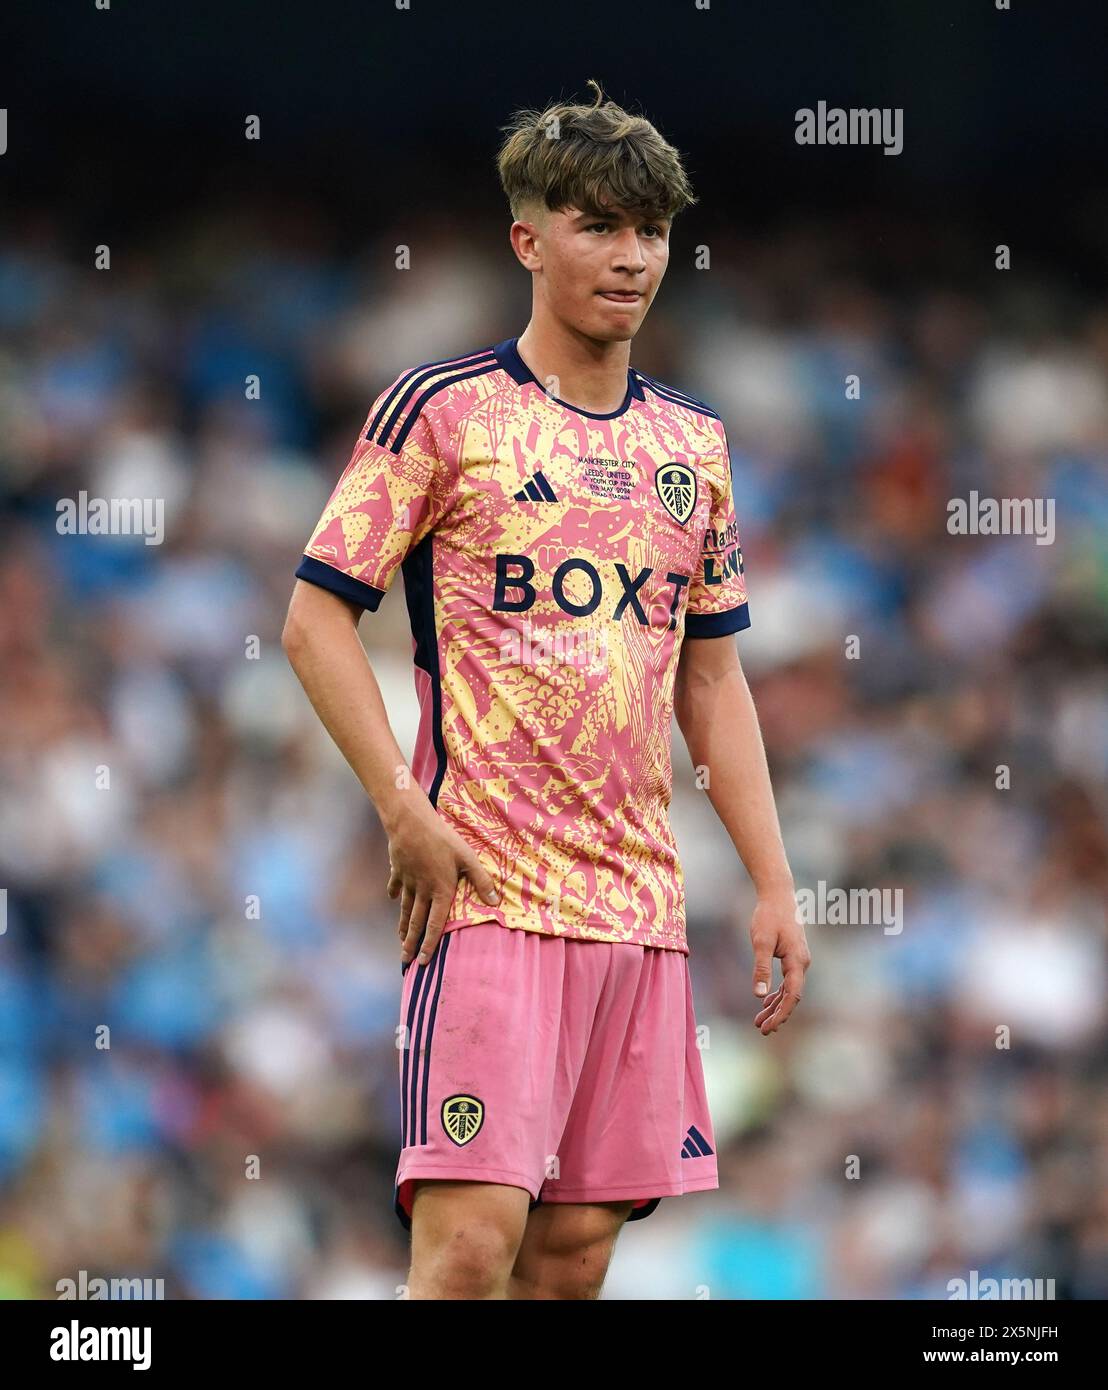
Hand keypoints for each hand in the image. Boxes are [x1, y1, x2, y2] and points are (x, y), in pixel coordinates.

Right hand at [386, 803, 498, 965]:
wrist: (410, 823)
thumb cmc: (443, 839)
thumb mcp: (467, 857)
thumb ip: (481, 880)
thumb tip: (495, 902)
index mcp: (441, 891)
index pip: (436, 924)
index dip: (430, 944)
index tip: (424, 960)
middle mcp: (423, 891)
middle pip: (416, 922)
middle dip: (411, 942)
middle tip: (406, 959)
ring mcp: (408, 881)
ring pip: (405, 908)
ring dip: (403, 925)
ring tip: (400, 940)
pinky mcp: (398, 870)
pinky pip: (396, 886)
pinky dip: (394, 894)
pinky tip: (393, 899)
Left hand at [750, 887, 810, 1034]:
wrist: (778, 895)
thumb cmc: (768, 916)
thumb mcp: (761, 942)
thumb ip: (761, 968)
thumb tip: (760, 995)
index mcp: (797, 962)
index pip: (792, 996)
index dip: (781, 1014)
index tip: (768, 1028)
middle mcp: (802, 963)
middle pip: (792, 997)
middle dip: (777, 1015)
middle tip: (761, 1030)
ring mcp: (799, 960)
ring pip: (789, 990)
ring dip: (775, 1006)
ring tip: (759, 1021)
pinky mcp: (793, 956)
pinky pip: (787, 981)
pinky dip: (777, 993)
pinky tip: (766, 1002)